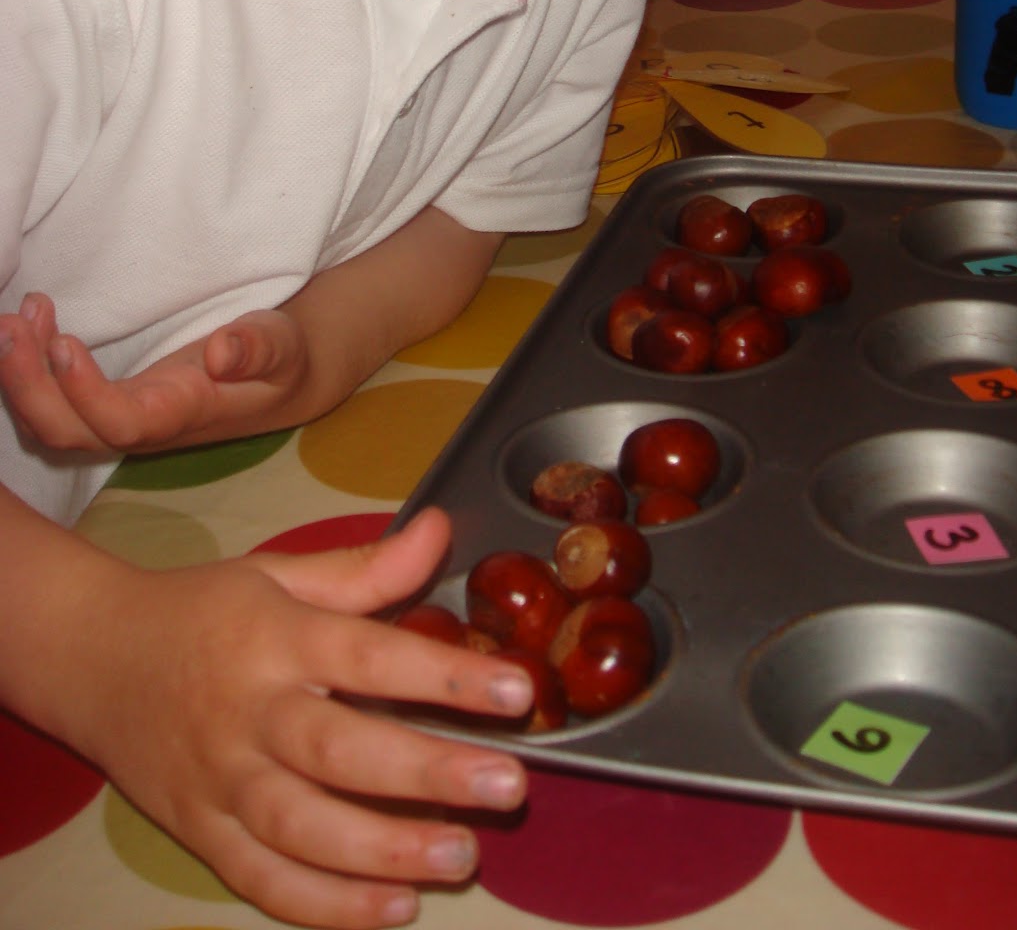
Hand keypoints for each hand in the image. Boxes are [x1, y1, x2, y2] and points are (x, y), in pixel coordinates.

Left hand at [0, 291, 311, 452]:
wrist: (275, 382)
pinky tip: (29, 323)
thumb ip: (258, 348)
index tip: (63, 341)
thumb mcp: (282, 346)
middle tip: (13, 322)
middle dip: (28, 386)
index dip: (84, 393)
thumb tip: (221, 352)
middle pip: (67, 432)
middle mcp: (142, 425)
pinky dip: (28, 368)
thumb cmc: (280, 362)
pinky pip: (52, 403)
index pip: (121, 422)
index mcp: (182, 414)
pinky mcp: (106, 401)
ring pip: (51, 422)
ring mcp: (119, 417)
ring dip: (21, 376)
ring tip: (17, 316)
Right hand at [57, 508, 531, 927]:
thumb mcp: (279, 574)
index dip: (443, 676)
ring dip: (384, 850)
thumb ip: (365, 567)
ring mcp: (221, 781)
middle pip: (339, 750)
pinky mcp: (199, 833)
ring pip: (302, 828)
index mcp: (275, 637)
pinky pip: (262, 879)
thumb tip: (443, 530)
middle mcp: (248, 713)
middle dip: (427, 773)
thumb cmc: (203, 612)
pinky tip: (394, 909)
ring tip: (461, 856)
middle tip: (507, 785)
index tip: (516, 691)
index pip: (368, 655)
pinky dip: (326, 904)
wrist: (93, 658)